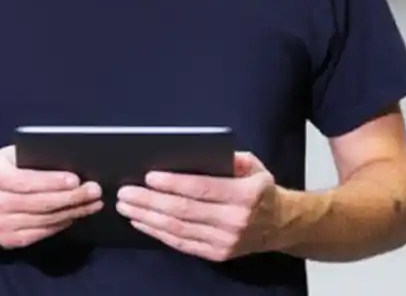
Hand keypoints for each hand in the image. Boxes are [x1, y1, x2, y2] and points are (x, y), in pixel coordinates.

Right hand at [0, 145, 102, 248]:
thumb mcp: (7, 156)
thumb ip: (30, 157)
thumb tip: (67, 159)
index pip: (26, 182)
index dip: (52, 182)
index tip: (76, 179)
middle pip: (39, 203)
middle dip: (71, 198)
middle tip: (95, 191)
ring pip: (43, 220)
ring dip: (73, 212)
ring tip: (93, 203)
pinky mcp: (7, 241)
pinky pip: (40, 233)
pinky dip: (61, 224)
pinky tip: (76, 215)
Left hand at [116, 151, 283, 261]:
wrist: (280, 226)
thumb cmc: (261, 191)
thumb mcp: (255, 167)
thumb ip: (233, 159)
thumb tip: (202, 151)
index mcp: (245, 195)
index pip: (202, 188)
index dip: (173, 183)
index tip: (149, 176)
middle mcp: (234, 220)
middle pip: (184, 210)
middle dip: (150, 201)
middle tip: (126, 192)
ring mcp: (224, 241)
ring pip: (178, 229)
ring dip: (147, 218)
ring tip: (126, 206)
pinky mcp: (216, 254)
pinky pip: (181, 244)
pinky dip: (158, 233)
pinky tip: (141, 222)